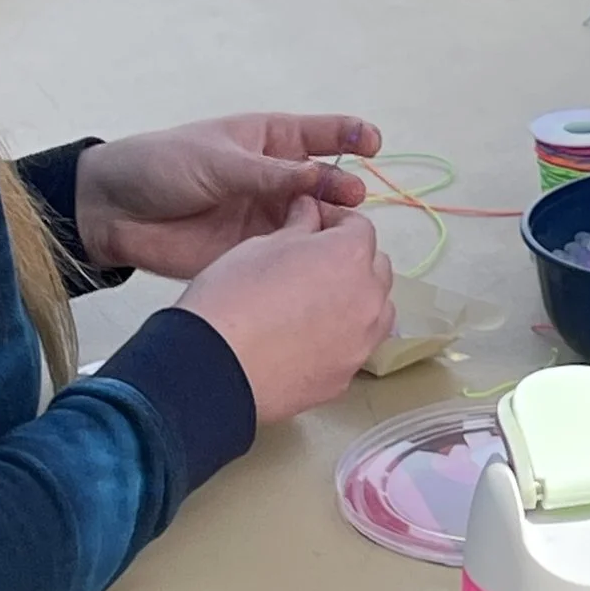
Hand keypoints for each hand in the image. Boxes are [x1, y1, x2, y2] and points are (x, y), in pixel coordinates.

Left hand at [73, 115, 379, 278]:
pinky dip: (307, 259)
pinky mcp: (253, 252)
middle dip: (342, 187)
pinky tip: (322, 265)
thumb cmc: (162, 166)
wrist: (112, 212)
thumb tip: (320, 175)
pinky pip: (289, 254)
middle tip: (351, 198)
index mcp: (269, 142)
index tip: (372, 143)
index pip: (320, 134)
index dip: (350, 136)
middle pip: (323, 182)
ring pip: (312, 221)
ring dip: (330, 226)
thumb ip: (268, 174)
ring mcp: (266, 216)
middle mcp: (275, 179)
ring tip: (341, 233)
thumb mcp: (217, 160)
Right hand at [176, 193, 395, 425]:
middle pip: (375, 268)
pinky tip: (305, 341)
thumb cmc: (234, 296)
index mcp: (351, 255)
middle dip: (352, 258)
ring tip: (315, 304)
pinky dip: (340, 338)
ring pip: (375, 311)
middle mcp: (368, 298)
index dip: (333, 220)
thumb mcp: (262, 244)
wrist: (214, 367)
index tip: (312, 222)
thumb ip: (299, 226)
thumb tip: (310, 212)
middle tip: (313, 262)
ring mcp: (360, 343)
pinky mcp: (345, 378)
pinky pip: (353, 348)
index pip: (358, 226)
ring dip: (356, 300)